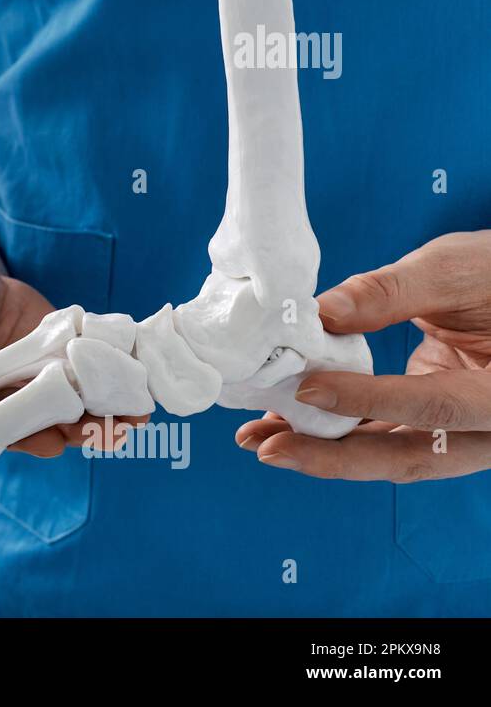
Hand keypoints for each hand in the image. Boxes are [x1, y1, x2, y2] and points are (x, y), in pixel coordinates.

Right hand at [0, 237, 147, 455]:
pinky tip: (133, 400)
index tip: (35, 438)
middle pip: (11, 427)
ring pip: (48, 415)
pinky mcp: (48, 368)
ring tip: (122, 424)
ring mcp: (15, 387)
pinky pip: (74, 385)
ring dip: (85, 423)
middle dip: (53, 433)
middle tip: (87, 433)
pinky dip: (104, 393)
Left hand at [235, 231, 490, 480]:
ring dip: (325, 451)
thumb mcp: (457, 268)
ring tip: (261, 439)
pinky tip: (288, 425)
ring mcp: (464, 430)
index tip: (307, 391)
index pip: (435, 404)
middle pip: (411, 455)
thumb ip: (391, 292)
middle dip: (334, 456)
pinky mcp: (437, 422)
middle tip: (269, 447)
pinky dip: (338, 434)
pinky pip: (387, 436)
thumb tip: (321, 314)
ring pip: (393, 455)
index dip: (368, 400)